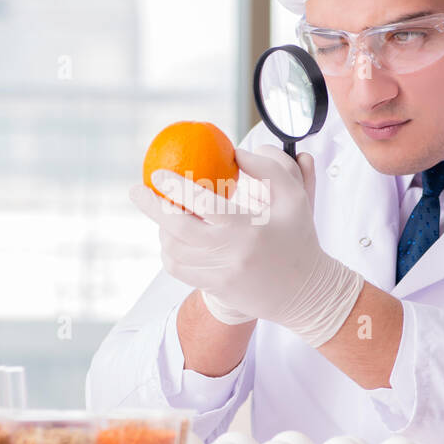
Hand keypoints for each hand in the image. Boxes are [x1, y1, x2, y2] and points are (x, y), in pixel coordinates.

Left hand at [128, 144, 364, 346]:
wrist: (306, 292)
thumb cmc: (297, 237)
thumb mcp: (294, 197)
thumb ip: (269, 167)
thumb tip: (234, 152)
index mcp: (250, 229)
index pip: (205, 205)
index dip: (176, 188)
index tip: (157, 173)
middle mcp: (232, 255)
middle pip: (177, 230)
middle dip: (152, 207)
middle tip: (136, 190)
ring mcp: (221, 276)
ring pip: (174, 252)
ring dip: (162, 229)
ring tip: (163, 212)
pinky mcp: (216, 289)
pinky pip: (179, 270)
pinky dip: (170, 251)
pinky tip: (172, 237)